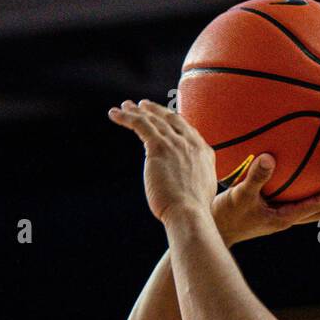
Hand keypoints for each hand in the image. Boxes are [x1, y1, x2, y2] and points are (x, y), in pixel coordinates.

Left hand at [108, 99, 216, 222]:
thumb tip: (187, 183)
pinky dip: (126, 116)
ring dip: (137, 111)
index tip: (164, 117)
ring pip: (153, 119)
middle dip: (155, 110)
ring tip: (126, 106)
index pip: (187, 129)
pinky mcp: (158, 147)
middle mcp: (191, 144)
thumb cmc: (193, 211)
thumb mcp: (202, 189)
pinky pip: (140, 124)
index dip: (173, 121)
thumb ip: (195, 178)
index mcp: (204, 153)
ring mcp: (175, 143)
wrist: (189, 213)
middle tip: (143, 105)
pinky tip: (115, 114)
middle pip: (170, 119)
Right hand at [212, 155, 319, 246]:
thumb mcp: (239, 195)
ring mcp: (281, 218)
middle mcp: (287, 219)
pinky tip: (305, 175)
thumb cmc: (226, 215)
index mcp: (285, 217)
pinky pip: (297, 201)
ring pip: (313, 209)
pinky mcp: (273, 213)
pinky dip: (308, 190)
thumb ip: (255, 177)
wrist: (214, 232)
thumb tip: (269, 157)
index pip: (318, 206)